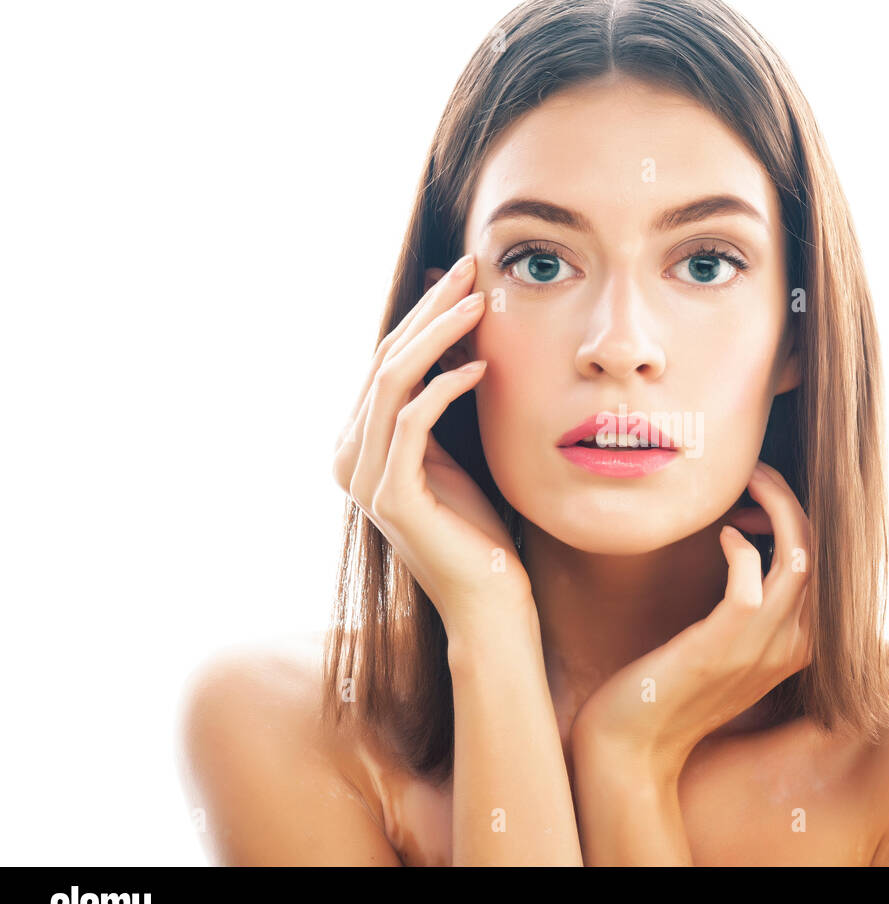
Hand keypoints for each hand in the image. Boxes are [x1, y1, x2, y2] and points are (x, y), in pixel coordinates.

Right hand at [331, 255, 531, 627]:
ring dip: (439, 336)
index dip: (422, 314)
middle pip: (386, 362)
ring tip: (479, 304)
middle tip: (470, 269)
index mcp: (358, 442)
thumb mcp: (454, 448)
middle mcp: (348, 456)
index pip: (387, 361)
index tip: (463, 275)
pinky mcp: (391, 496)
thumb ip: (440, 400)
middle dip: (429, 310)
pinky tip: (480, 367)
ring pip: (395, 383)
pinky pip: (412, 423)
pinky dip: (444, 388)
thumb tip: (452, 339)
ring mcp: (365, 478)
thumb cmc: (478, 524)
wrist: (488, 597)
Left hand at [570, 460, 813, 779]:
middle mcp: (793, 646)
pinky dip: (739, 545)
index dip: (797, 521)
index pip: (826, 566)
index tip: (757, 503)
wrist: (633, 747)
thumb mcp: (726, 649)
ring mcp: (763, 646)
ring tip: (746, 483)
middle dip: (792, 499)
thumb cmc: (670, 691)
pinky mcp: (723, 643)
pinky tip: (719, 537)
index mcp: (799, 646)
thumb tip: (748, 550)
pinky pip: (751, 578)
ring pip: (798, 555)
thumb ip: (748, 611)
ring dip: (775, 504)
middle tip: (756, 473)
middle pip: (820, 552)